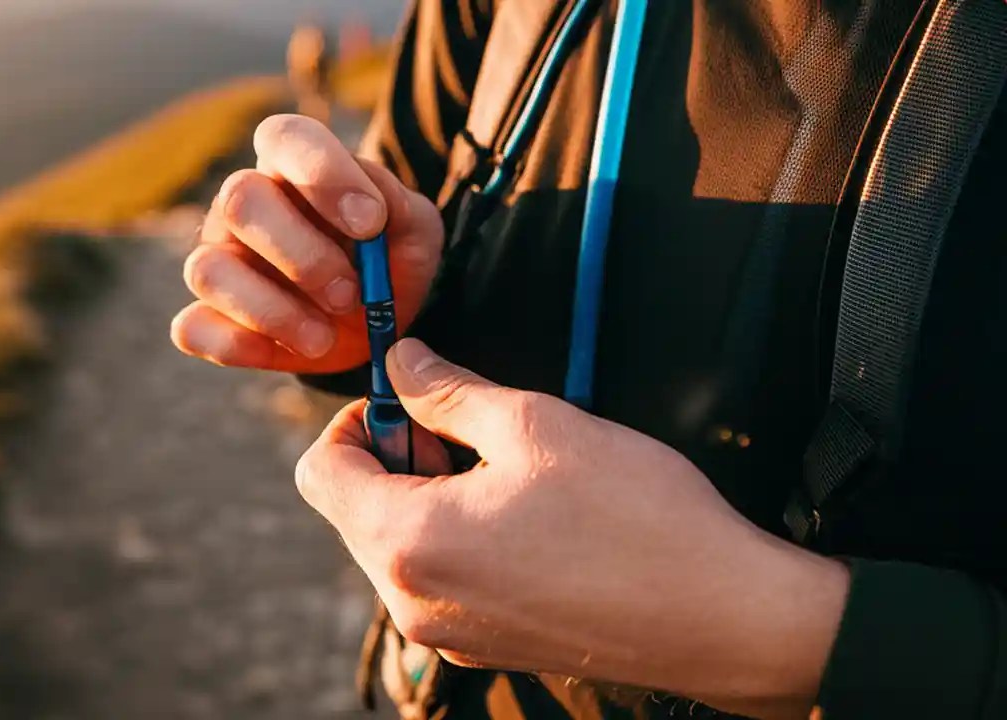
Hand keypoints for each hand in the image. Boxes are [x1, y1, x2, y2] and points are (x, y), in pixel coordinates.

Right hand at [170, 114, 443, 373]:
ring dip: (274, 311)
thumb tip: (370, 209)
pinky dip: (239, 345)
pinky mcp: (206, 318)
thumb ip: (397, 206)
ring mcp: (216, 259)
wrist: (378, 318)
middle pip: (239, 199)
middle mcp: (242, 203)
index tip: (371, 223)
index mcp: (291, 164)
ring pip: (208, 270)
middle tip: (351, 293)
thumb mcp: (413, 227)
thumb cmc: (388, 257)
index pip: (284, 137)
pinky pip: (194, 329)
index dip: (324, 173)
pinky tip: (290, 351)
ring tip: (325, 337)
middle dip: (303, 255)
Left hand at [297, 339, 848, 718]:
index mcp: (409, 543)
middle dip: (396, 456)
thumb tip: (403, 361)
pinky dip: (458, 538)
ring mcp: (448, 636)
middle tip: (470, 427)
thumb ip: (449, 391)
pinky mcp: (486, 648)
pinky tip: (528, 519)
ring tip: (509, 473)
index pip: (319, 472)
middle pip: (354, 510)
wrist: (725, 619)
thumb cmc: (638, 519)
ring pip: (398, 545)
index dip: (355, 421)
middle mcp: (412, 602)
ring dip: (429, 495)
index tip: (413, 400)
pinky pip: (440, 581)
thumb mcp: (538, 426)